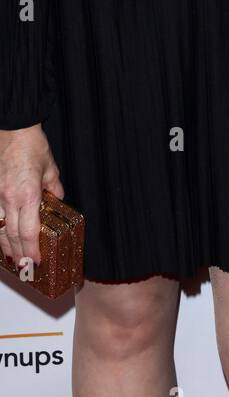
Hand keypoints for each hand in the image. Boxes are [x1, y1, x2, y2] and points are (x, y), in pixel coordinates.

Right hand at [0, 124, 62, 270]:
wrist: (11, 128)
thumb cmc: (30, 145)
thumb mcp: (51, 168)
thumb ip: (54, 188)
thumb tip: (56, 199)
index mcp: (27, 195)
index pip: (29, 231)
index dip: (33, 249)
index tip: (37, 260)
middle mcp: (8, 199)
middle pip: (12, 235)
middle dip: (19, 254)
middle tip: (26, 267)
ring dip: (5, 245)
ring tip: (13, 258)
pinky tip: (2, 237)